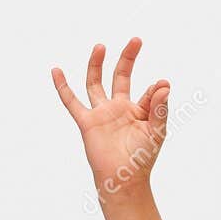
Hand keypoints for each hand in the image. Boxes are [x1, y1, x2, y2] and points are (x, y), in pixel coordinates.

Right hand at [52, 37, 170, 201]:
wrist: (124, 180)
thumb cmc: (142, 159)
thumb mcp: (156, 131)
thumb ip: (159, 107)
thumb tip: (164, 83)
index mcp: (138, 111)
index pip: (147, 92)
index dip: (155, 89)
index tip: (161, 85)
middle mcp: (118, 108)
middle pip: (120, 76)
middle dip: (127, 58)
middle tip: (136, 40)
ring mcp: (101, 114)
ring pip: (95, 83)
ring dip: (97, 64)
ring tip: (101, 46)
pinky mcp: (87, 122)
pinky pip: (71, 102)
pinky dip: (63, 86)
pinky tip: (56, 70)